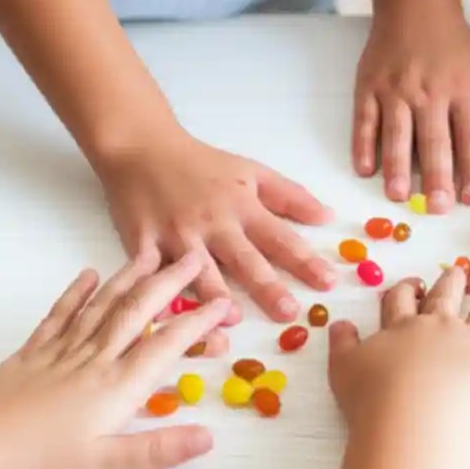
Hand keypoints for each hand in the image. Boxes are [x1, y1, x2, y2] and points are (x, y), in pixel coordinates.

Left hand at [0, 252, 230, 468]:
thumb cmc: (37, 467)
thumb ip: (159, 450)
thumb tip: (208, 437)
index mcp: (117, 388)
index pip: (168, 344)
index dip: (199, 321)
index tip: (224, 304)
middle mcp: (93, 360)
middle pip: (139, 311)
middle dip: (170, 283)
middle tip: (194, 258)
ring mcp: (61, 352)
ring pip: (103, 305)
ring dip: (130, 277)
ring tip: (152, 254)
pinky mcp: (32, 354)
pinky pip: (60, 315)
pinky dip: (76, 292)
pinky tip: (88, 275)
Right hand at [97, 133, 334, 322]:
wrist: (141, 148)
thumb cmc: (201, 165)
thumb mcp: (252, 171)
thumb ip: (290, 197)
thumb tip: (327, 217)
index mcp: (242, 207)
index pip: (280, 238)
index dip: (305, 260)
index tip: (328, 282)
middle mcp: (212, 224)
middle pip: (244, 259)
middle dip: (266, 286)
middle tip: (288, 312)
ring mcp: (176, 236)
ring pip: (196, 272)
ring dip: (212, 295)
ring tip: (228, 320)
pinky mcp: (141, 244)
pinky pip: (149, 274)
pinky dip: (155, 293)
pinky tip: (162, 318)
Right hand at [327, 268, 469, 449]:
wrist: (409, 424)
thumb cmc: (372, 400)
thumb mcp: (343, 369)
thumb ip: (342, 343)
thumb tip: (338, 324)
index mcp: (404, 325)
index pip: (404, 298)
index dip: (408, 290)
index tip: (414, 286)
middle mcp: (442, 327)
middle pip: (447, 295)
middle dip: (453, 281)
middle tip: (458, 272)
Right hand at [353, 15, 469, 212]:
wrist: (416, 8)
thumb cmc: (461, 49)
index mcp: (465, 89)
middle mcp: (430, 91)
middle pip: (434, 139)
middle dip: (436, 175)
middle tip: (437, 207)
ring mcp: (396, 90)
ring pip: (396, 133)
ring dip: (396, 165)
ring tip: (399, 196)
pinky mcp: (369, 88)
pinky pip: (365, 120)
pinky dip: (363, 145)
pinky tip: (365, 170)